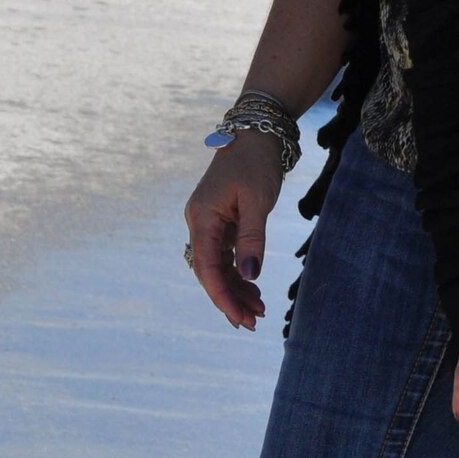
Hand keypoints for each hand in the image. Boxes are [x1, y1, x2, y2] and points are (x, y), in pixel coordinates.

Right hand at [184, 135, 286, 329]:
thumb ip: (252, 239)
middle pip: (209, 271)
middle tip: (253, 323)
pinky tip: (253, 289)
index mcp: (202, 217)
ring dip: (235, 289)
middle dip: (229, 298)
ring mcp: (209, 222)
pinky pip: (225, 255)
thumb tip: (249, 275)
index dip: (221, 296)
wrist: (257, 134)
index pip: (206, 266)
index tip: (239, 318)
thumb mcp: (258, 201)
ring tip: (258, 311)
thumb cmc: (256, 163)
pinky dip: (238, 273)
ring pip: (217, 266)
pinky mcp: (222, 221)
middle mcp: (200, 222)